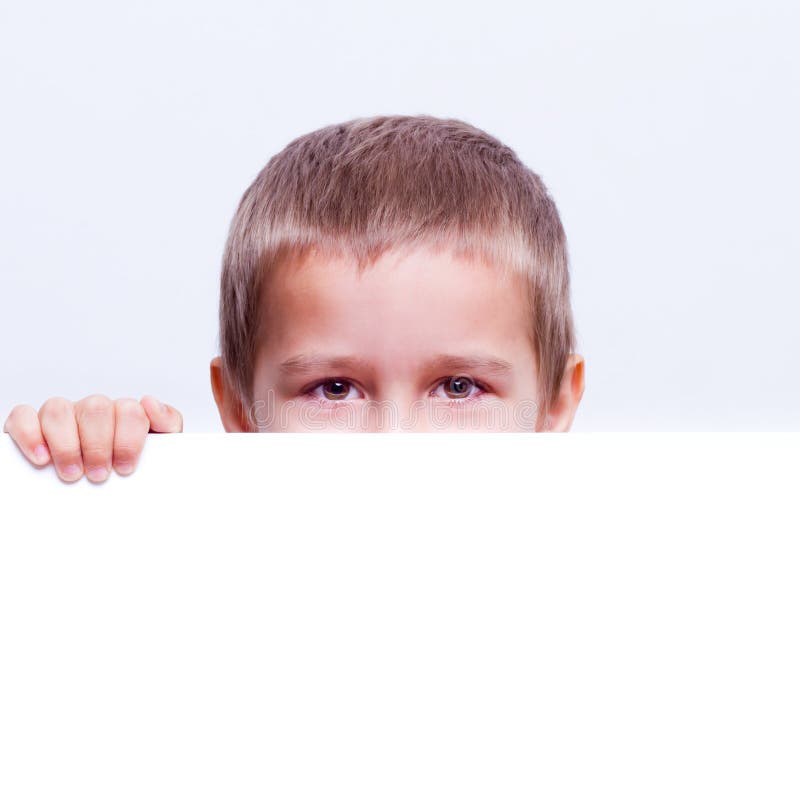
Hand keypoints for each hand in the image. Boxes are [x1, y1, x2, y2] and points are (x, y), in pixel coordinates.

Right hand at [3, 395, 182, 481]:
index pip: (131, 411)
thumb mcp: (158, 449)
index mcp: (123, 414)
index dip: (129, 440)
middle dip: (98, 445)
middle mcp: (92, 410)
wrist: (99, 488)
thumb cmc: (124, 465)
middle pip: (96, 408)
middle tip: (99, 474)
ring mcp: (63, 415)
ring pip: (59, 409)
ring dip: (67, 445)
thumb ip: (166, 426)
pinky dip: (30, 435)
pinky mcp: (31, 423)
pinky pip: (24, 415)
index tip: (125, 468)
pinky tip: (41, 458)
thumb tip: (151, 403)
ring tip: (72, 473)